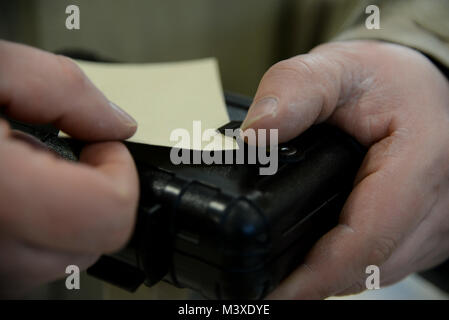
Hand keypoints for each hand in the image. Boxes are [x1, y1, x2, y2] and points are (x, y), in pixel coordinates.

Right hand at [0, 40, 138, 296]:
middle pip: (91, 241)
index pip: (108, 214)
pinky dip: (31, 230)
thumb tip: (114, 124)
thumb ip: (63, 89)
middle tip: (57, 153)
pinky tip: (4, 196)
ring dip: (61, 213)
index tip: (101, 146)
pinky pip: (25, 264)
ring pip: (61, 259)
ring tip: (15, 171)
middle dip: (92, 193)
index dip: (118, 173)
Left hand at [241, 40, 448, 298]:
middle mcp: (440, 201)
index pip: (367, 237)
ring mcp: (439, 222)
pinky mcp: (428, 230)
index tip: (275, 292)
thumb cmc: (384, 79)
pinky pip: (386, 263)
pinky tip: (321, 261)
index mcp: (423, 160)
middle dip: (315, 282)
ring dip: (331, 278)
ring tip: (286, 280)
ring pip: (379, 271)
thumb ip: (293, 94)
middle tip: (267, 289)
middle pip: (371, 264)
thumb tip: (256, 134)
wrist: (415, 85)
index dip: (316, 274)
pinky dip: (349, 267)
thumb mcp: (335, 70)